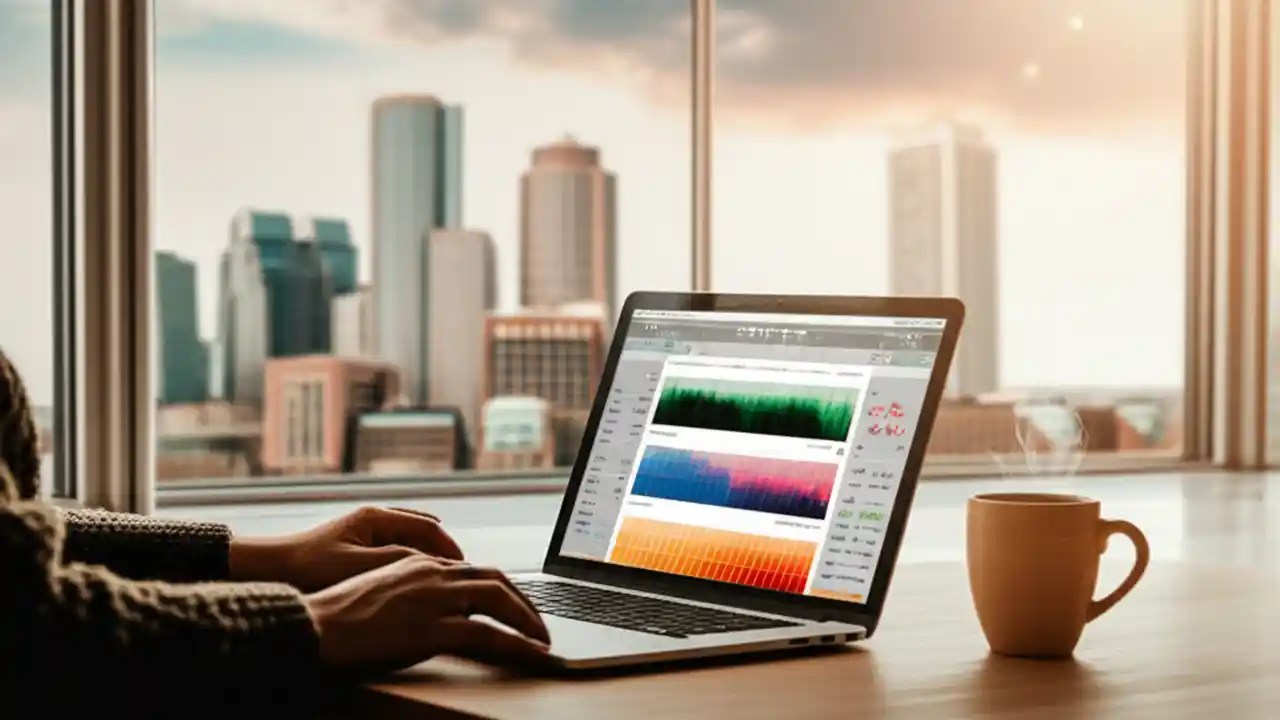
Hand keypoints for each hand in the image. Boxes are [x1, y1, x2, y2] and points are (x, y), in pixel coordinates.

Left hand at [230, 506, 464, 591]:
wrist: (269, 569)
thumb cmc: (310, 568)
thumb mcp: (357, 565)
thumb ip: (396, 561)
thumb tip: (433, 563)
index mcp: (376, 517)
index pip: (429, 528)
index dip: (450, 549)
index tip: (467, 569)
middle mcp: (373, 519)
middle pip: (422, 532)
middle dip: (443, 553)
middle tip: (460, 577)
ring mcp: (365, 531)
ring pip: (409, 542)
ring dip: (427, 559)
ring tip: (443, 581)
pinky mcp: (356, 546)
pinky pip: (395, 551)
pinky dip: (410, 563)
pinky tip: (414, 581)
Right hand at [306, 555, 552, 672]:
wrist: (316, 627)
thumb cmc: (340, 617)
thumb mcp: (382, 592)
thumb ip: (413, 594)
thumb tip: (432, 609)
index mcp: (420, 562)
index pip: (474, 569)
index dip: (502, 587)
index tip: (516, 604)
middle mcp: (432, 573)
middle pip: (495, 579)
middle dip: (523, 601)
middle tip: (538, 623)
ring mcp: (435, 598)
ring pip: (499, 600)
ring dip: (527, 620)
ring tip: (542, 639)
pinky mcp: (433, 628)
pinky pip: (488, 635)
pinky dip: (516, 643)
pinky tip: (531, 653)